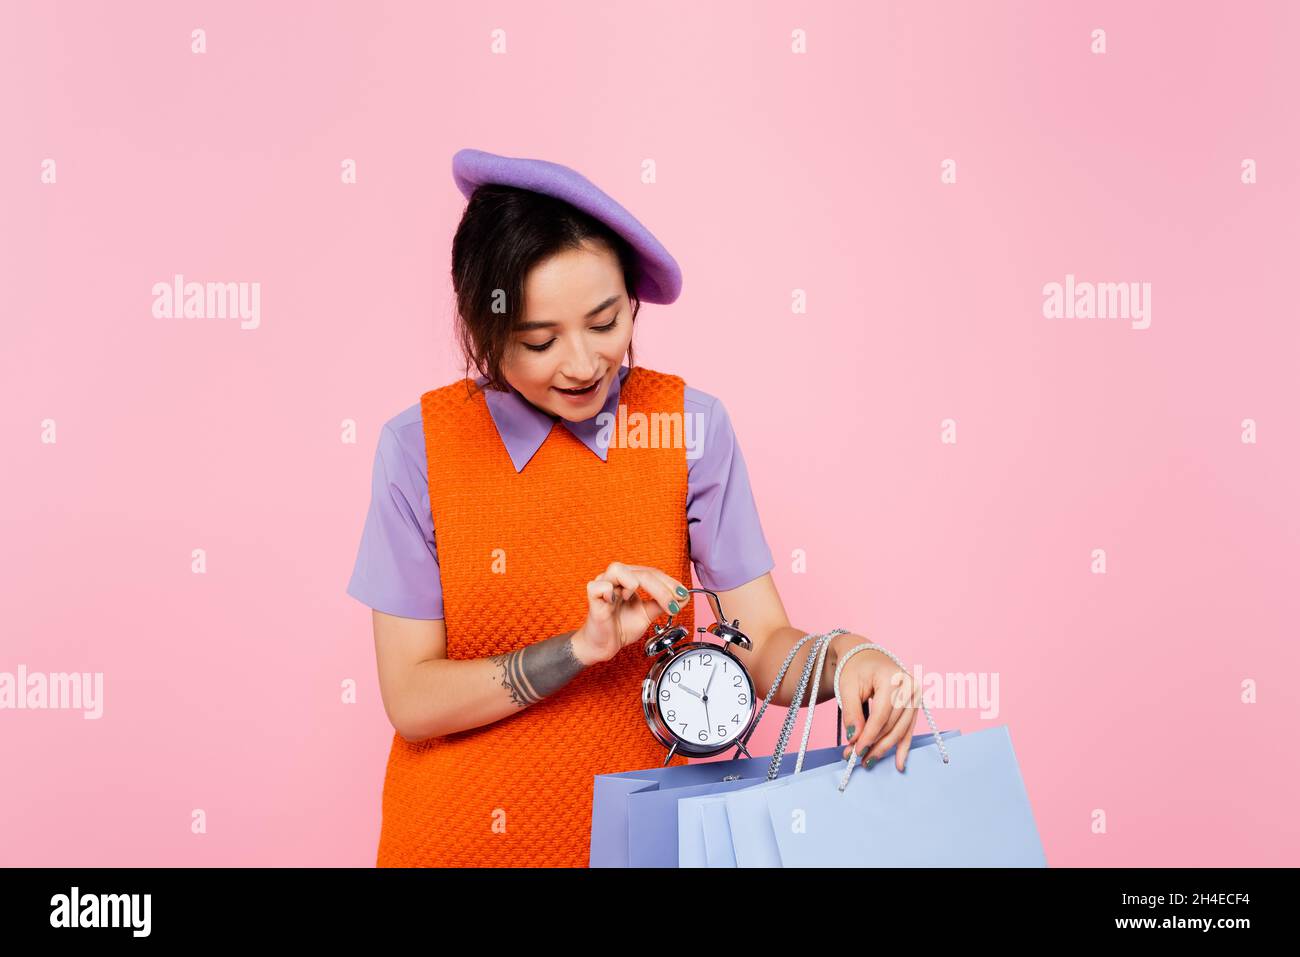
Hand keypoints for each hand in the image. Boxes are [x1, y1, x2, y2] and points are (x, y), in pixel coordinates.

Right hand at [574, 562, 690, 664]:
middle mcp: (616, 578)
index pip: (652, 573)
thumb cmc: (620, 627)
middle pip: (642, 572)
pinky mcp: (592, 596)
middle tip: (672, 606)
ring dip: (634, 583)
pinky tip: (614, 602)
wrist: (604, 645)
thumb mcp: (647, 615)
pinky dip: (609, 591)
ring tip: (634, 599)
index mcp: (629, 578)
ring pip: (618, 570)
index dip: (670, 583)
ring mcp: (602, 584)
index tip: (683, 596)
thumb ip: (662, 604)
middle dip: (662, 589)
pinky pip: (600, 586)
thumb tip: (683, 597)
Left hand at [836, 638, 920, 771]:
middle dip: (874, 744)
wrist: (864, 656)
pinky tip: (898, 763)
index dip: (869, 735)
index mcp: (893, 678)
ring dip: (885, 748)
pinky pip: (908, 729)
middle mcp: (909, 687)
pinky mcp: (914, 705)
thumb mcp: (847, 687)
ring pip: (901, 730)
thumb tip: (854, 739)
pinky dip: (902, 746)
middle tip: (857, 760)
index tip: (855, 751)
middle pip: (893, 724)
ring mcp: (915, 696)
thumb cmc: (855, 669)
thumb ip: (851, 712)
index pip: (882, 714)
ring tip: (869, 762)